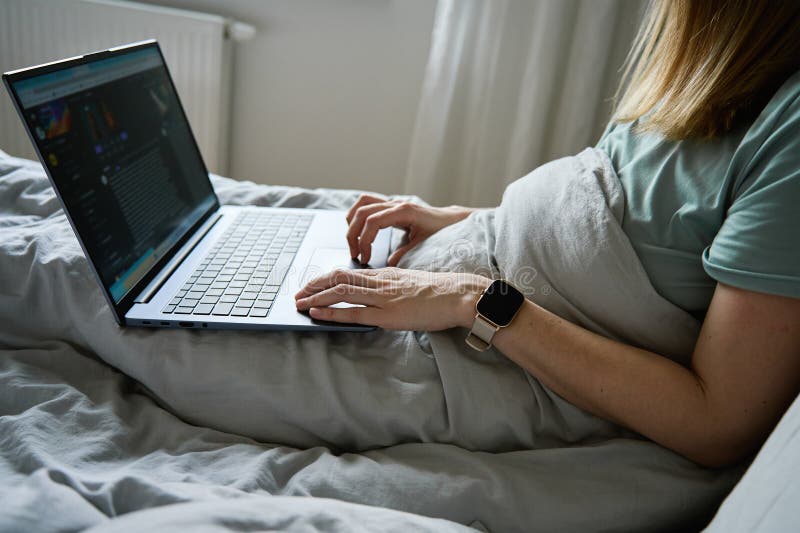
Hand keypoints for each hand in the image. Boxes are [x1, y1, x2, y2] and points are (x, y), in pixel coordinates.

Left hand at [295, 267, 490, 329]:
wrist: (460, 295)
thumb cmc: (441, 293)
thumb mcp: (412, 284)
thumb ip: (393, 288)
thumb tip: (378, 297)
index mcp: (386, 274)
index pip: (348, 272)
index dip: (326, 278)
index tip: (312, 283)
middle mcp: (381, 282)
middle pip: (338, 278)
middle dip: (314, 286)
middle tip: (298, 293)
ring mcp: (383, 297)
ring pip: (340, 292)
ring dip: (316, 298)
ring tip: (299, 303)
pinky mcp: (388, 314)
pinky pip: (353, 312)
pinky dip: (331, 312)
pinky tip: (317, 313)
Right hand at [345, 194, 474, 265]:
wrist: (450, 221)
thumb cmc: (440, 232)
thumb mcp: (424, 246)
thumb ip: (405, 254)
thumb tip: (388, 264)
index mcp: (404, 211)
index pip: (372, 221)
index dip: (364, 240)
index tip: (365, 258)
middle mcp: (395, 203)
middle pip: (362, 212)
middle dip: (353, 234)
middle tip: (355, 254)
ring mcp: (392, 203)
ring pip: (362, 203)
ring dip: (352, 222)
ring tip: (354, 242)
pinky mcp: (390, 206)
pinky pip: (367, 204)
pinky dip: (358, 216)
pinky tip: (360, 232)